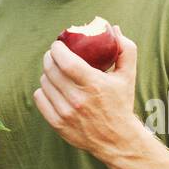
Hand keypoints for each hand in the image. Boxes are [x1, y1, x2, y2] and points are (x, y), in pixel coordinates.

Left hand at [34, 24, 142, 160]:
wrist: (118, 140)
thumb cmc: (121, 103)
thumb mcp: (128, 76)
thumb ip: (125, 49)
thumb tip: (114, 28)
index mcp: (94, 85)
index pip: (66, 61)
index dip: (57, 49)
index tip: (58, 44)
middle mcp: (78, 100)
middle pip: (52, 70)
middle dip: (49, 58)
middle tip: (53, 54)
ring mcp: (66, 113)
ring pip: (44, 83)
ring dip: (46, 73)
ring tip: (54, 71)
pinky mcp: (58, 124)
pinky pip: (40, 99)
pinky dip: (43, 90)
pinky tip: (50, 87)